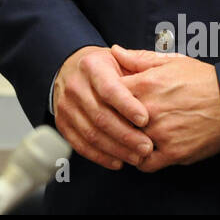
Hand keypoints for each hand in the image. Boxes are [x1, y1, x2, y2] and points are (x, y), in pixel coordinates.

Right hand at [53, 45, 154, 170]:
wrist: (71, 69)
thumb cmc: (103, 67)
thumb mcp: (120, 58)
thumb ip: (138, 65)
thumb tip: (157, 75)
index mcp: (91, 66)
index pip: (109, 89)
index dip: (127, 106)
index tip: (145, 120)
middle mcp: (75, 85)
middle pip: (100, 116)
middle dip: (126, 135)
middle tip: (146, 147)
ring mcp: (66, 106)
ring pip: (91, 134)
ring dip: (116, 150)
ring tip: (137, 157)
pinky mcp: (62, 123)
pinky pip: (80, 145)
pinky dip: (100, 156)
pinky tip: (117, 161)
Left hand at [111, 45, 219, 172]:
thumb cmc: (202, 80)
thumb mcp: (171, 61)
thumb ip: (138, 58)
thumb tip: (113, 50)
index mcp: (145, 84)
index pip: (107, 93)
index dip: (103, 97)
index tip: (105, 99)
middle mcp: (149, 110)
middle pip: (113, 120)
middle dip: (110, 121)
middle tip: (111, 121)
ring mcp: (160, 133)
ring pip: (126, 143)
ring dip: (123, 142)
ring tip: (126, 138)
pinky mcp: (173, 153)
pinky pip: (144, 163)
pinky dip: (139, 160)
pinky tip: (141, 152)